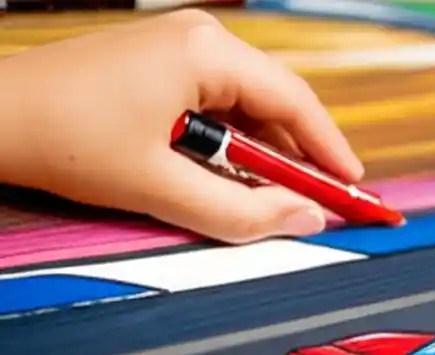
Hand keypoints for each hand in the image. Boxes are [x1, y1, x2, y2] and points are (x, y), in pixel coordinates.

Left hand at [0, 10, 359, 242]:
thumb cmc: (59, 137)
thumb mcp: (160, 188)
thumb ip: (242, 212)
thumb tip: (303, 220)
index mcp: (206, 52)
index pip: (297, 104)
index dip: (333, 154)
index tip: (356, 191)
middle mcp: (198, 36)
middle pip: (278, 101)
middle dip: (302, 156)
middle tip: (324, 201)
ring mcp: (177, 45)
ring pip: (249, 104)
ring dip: (265, 151)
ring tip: (276, 196)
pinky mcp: (160, 61)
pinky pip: (219, 101)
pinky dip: (234, 140)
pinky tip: (232, 174)